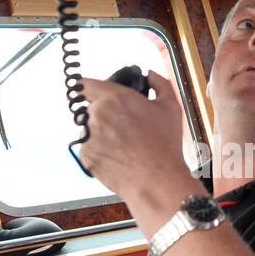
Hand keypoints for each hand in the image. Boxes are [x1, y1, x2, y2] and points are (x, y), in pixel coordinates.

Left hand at [77, 71, 197, 225]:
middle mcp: (97, 114)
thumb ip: (159, 83)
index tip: (83, 90)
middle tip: (122, 127)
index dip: (86, 87)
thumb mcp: (170, 107)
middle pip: (90, 108)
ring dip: (100, 133)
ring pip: (89, 129)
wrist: (157, 181)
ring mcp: (89, 136)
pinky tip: (119, 155)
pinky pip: (88, 147)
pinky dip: (99, 150)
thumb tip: (150, 75)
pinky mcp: (86, 155)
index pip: (85, 84)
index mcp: (115, 98)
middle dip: (103, 115)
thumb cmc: (164, 146)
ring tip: (124, 145)